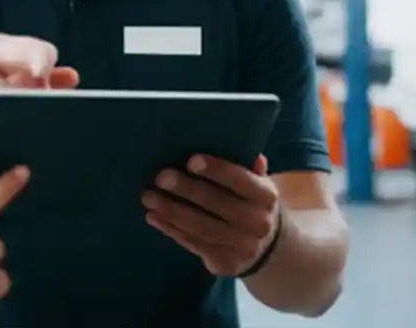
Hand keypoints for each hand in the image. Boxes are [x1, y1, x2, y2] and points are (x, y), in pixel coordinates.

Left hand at [142, 154, 280, 276]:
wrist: (267, 249)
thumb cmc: (251, 204)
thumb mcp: (258, 185)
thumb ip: (251, 169)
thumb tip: (250, 154)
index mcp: (266, 196)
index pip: (241, 180)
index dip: (217, 170)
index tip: (192, 160)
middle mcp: (258, 222)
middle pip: (217, 204)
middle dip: (186, 189)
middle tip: (160, 177)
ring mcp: (242, 246)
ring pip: (201, 227)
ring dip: (172, 212)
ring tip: (148, 197)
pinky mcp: (225, 262)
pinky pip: (193, 244)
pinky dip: (171, 229)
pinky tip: (154, 217)